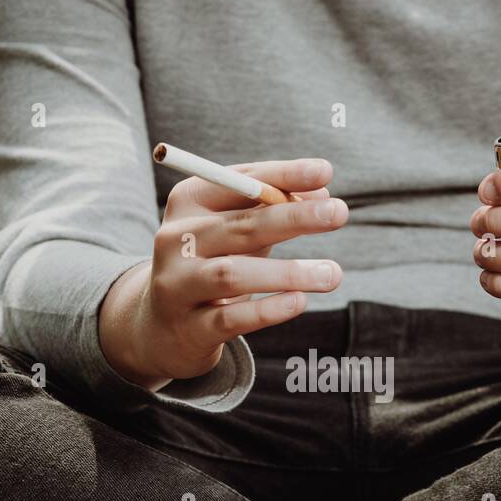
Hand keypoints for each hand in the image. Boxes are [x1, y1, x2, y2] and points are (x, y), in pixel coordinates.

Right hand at [99, 159, 347, 389]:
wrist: (161, 326)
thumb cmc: (211, 263)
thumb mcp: (236, 229)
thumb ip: (273, 207)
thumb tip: (323, 193)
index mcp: (189, 203)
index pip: (237, 182)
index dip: (282, 175)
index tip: (325, 172)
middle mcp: (176, 240)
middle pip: (239, 225)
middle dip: (293, 217)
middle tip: (339, 212)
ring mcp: (178, 285)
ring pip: (233, 274)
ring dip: (288, 272)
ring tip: (333, 274)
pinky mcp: (190, 328)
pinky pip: (231, 318)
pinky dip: (268, 309)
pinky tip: (299, 302)